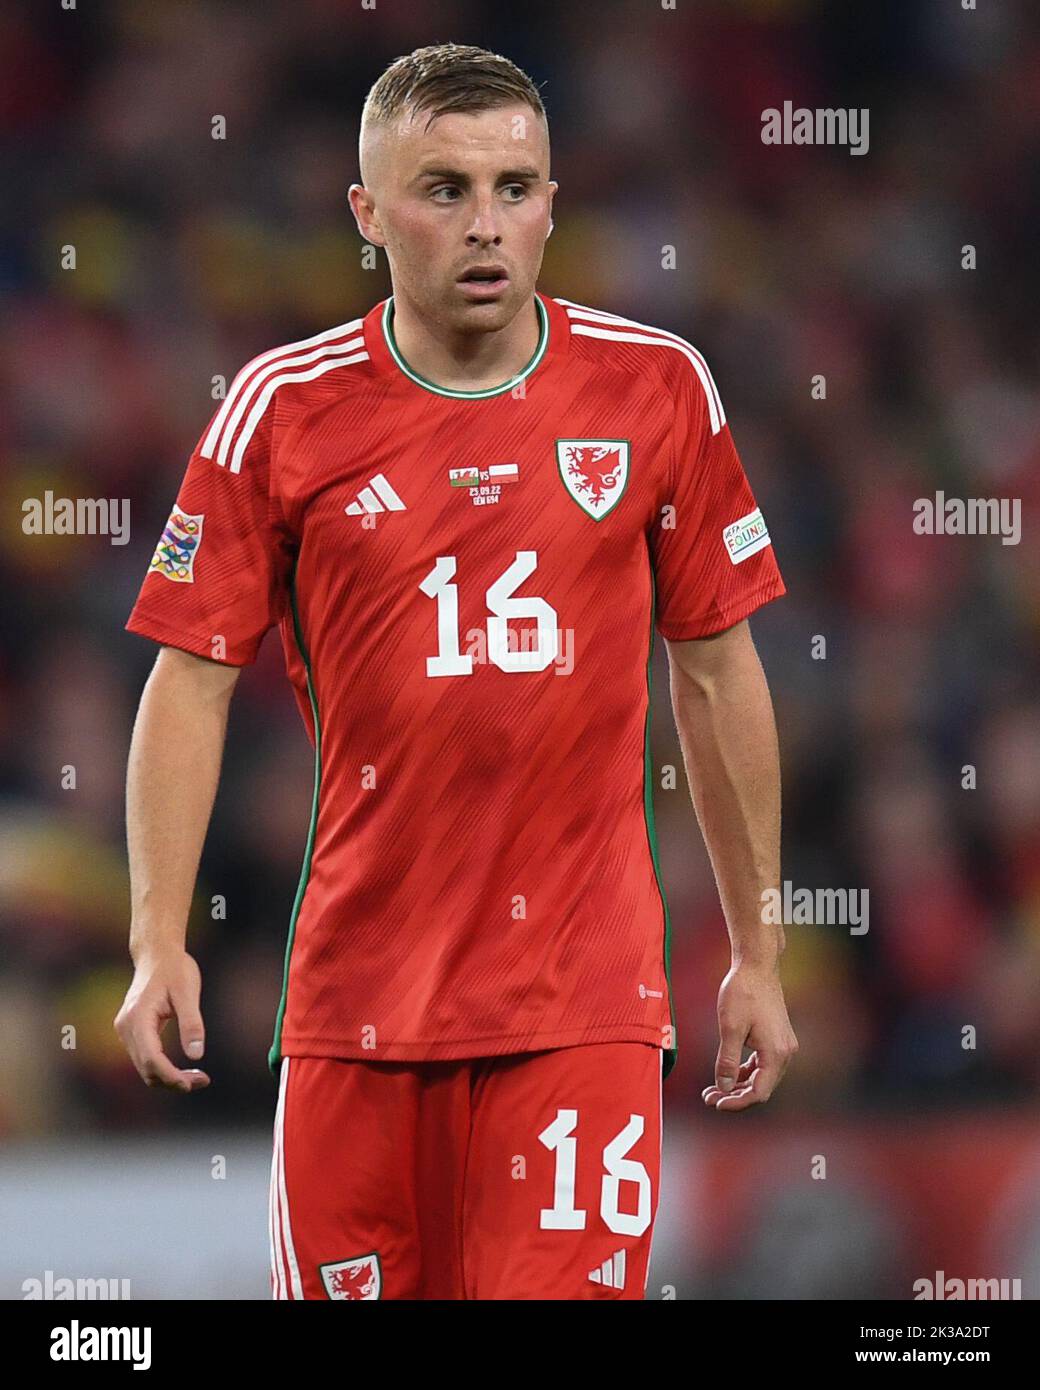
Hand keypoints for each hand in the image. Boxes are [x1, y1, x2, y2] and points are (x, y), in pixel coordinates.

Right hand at [114, 949, 210, 1092]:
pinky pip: (145, 1058)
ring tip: (198, 1078)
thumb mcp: (188, 992)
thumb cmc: (175, 969)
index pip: (151, 1058)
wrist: (157, 955)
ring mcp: (126, 1030)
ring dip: (169, 1078)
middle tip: (203, 1081)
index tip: (191, 1084)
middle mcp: (126, 1027)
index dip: (170, 1076)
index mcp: (138, 1018)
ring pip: (145, 1067)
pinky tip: (184, 1070)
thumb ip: (192, 1023)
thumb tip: (196, 1055)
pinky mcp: (132, 1032)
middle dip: (173, 1080)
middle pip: (146, 1068)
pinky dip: (163, 1068)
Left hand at [701, 959, 796, 1110]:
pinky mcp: (777, 1038)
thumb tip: (723, 1086)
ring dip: (739, 1085)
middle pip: (762, 1088)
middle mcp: (785, 1053)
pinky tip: (728, 1073)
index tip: (716, 1103)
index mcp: (776, 1053)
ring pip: (762, 1077)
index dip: (737, 1102)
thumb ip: (727, 1060)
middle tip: (709, 1097)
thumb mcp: (730, 1028)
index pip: (759, 1092)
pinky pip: (762, 1064)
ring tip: (714, 1088)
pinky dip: (746, 1071)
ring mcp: (783, 1045)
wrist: (757, 966)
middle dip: (735, 1095)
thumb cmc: (743, 992)